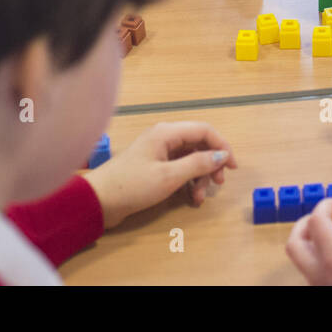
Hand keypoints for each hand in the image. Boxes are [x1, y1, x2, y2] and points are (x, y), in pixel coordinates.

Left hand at [80, 122, 235, 229]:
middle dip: (211, 164)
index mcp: (167, 132)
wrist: (99, 201)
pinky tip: (190, 197)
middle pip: (199, 144)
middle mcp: (164, 137)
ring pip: (190, 158)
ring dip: (200, 177)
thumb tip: (221, 155)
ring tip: (198, 198)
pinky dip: (188, 181)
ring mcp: (158, 152)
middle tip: (218, 184)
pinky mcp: (154, 166)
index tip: (232, 166)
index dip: (222, 146)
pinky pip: (180, 168)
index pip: (205, 130)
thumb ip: (197, 164)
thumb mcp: (169, 176)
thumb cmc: (133, 185)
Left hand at [286, 197, 331, 284]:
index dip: (325, 206)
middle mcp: (319, 273)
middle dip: (306, 224)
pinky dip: (322, 253)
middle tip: (325, 216)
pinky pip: (314, 267)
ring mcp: (317, 284)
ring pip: (303, 256)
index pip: (317, 223)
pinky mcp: (321, 289)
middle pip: (295, 242)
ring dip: (315, 239)